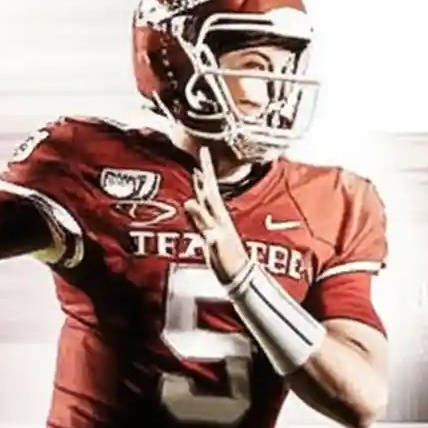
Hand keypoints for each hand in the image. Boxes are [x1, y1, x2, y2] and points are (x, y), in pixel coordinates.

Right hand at [183, 146, 250, 283]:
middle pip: (208, 189)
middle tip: (201, 154)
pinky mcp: (210, 234)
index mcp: (219, 214)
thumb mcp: (214, 240)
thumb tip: (190, 202)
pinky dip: (195, 206)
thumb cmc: (230, 261)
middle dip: (204, 171)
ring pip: (205, 200)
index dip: (206, 168)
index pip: (210, 186)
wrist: (237, 277)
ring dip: (200, 186)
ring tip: (197, 172)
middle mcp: (218, 216)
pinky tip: (192, 203)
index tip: (203, 151)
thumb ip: (202, 222)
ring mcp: (214, 224)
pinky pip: (200, 215)